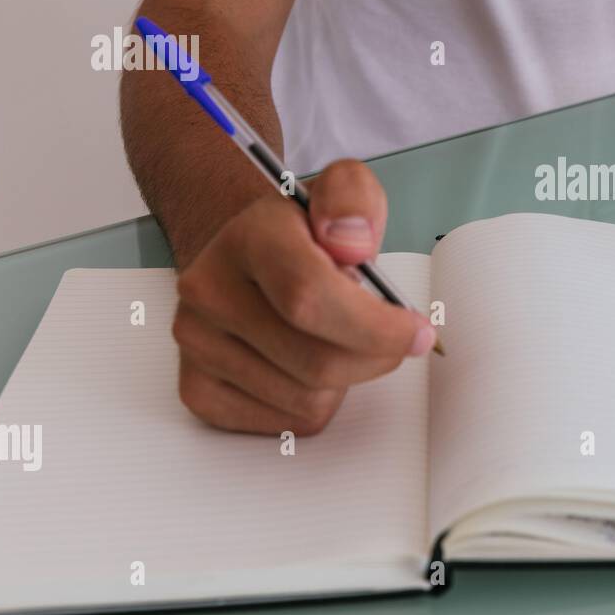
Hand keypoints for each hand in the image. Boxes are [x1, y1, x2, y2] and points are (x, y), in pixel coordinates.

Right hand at [171, 159, 435, 434]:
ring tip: (337, 338)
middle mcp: (209, 291)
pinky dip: (318, 401)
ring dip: (346, 379)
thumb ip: (354, 200)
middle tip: (394, 339)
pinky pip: (287, 422)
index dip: (376, 326)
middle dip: (374, 358)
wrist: (246, 257)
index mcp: (249, 238)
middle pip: (316, 361)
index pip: (310, 298)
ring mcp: (196, 344)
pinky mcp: (197, 389)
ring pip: (307, 399)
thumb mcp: (343, 193)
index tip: (418, 332)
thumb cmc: (304, 236)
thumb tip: (350, 243)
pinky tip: (310, 363)